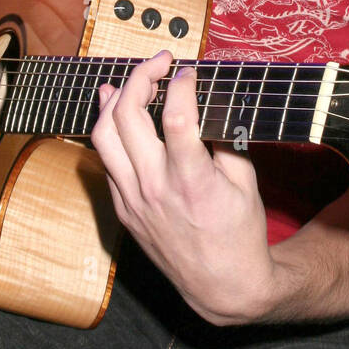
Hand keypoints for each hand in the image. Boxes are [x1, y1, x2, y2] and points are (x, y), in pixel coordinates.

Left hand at [90, 49, 276, 324]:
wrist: (222, 285)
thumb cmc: (240, 232)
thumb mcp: (245, 181)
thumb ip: (224, 138)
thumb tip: (207, 100)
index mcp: (191, 182)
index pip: (177, 118)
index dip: (181, 84)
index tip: (189, 70)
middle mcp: (154, 188)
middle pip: (127, 116)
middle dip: (141, 76)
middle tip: (160, 62)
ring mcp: (132, 199)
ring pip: (103, 135)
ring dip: (114, 99)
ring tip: (131, 81)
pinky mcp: (122, 208)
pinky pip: (106, 160)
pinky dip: (110, 130)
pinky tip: (117, 111)